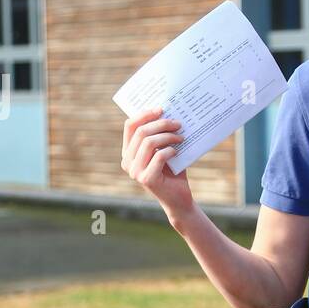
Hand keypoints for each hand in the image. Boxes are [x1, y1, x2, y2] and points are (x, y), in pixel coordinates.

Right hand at [120, 106, 193, 223]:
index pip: (130, 126)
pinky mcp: (146, 179)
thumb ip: (159, 135)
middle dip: (161, 124)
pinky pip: (159, 156)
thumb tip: (166, 112)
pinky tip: (178, 151)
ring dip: (168, 136)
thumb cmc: (172, 171)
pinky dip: (170, 150)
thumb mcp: (164, 149)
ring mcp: (135, 171)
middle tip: (178, 123)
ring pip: (149, 142)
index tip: (161, 108)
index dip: (144, 114)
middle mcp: (127, 161)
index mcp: (128, 152)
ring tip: (181, 136)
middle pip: (141, 132)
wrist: (179, 198)